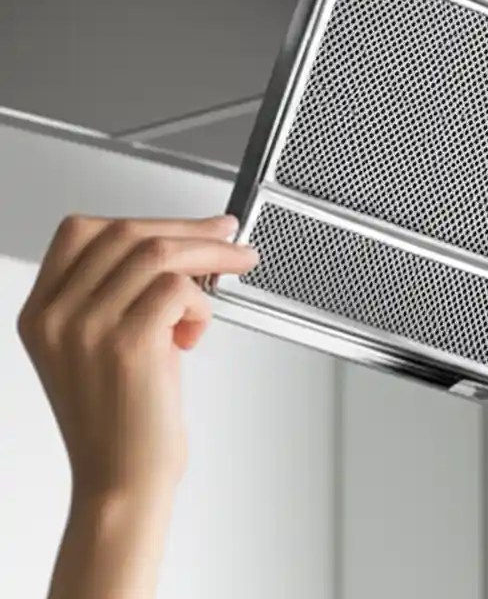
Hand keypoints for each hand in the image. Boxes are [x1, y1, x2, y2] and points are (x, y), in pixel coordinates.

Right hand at [16, 214, 257, 598]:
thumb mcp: (106, 344)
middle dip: (188, 229)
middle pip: (125, 232)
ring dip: (209, 256)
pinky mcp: (127, 345)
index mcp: (42, 310)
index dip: (145, 219)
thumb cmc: (125, 419)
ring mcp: (86, 328)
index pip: (82, 232)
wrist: (122, 480)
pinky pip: (176, 289)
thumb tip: (187, 245)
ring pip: (157, 252)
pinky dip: (201, 304)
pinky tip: (194, 334)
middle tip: (229, 236)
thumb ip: (125, 294)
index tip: (191, 223)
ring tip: (234, 269)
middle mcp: (55, 315)